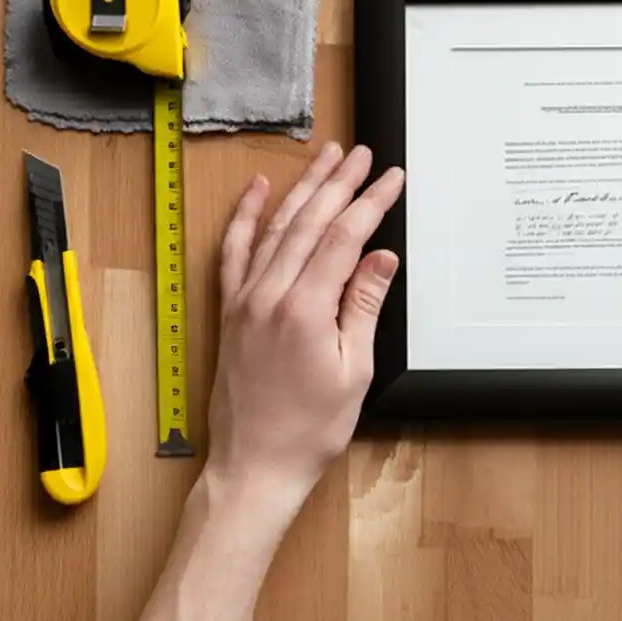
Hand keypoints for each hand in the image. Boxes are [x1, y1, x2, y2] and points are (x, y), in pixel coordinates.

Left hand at [208, 143, 403, 494]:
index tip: (391, 179)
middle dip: (339, 183)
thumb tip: (381, 258)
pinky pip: (234, 251)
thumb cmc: (308, 429)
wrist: (254, 466)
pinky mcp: (230, 311)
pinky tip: (258, 191)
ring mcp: (244, 300)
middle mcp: (268, 295)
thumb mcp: (354, 370)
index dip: (370, 204)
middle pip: (308, 223)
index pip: (343, 238)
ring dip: (302, 189)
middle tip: (361, 154)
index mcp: (304, 309)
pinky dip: (244, 217)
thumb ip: (364, 306)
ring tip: (324, 158)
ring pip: (274, 228)